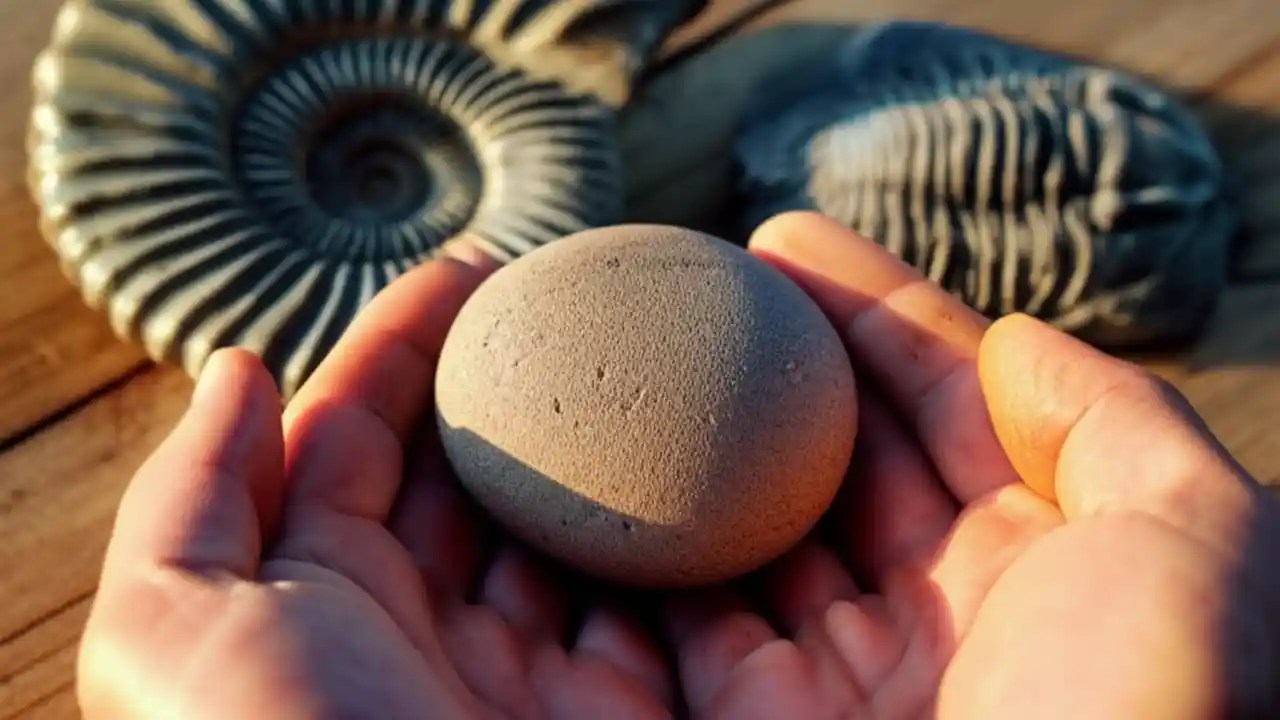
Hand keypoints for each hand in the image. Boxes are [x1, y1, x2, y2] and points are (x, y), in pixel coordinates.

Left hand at [78, 251, 675, 718]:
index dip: (410, 348)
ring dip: (604, 446)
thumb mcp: (174, 634)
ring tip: (647, 358)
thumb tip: (240, 369)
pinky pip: (649, 603)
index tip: (476, 274)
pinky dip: (674, 533)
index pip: (363, 438)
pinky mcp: (611, 715)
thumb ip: (193, 499)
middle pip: (475, 472)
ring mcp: (522, 674)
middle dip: (519, 381)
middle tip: (579, 297)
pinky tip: (701, 461)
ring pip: (565, 527)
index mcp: (315, 603)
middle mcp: (419, 633)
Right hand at [665, 212, 1279, 717]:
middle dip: (766, 359)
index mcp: (1042, 560)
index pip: (939, 401)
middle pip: (833, 449)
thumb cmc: (1151, 718)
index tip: (785, 243)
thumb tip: (1018, 341)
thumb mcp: (1197, 543)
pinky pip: (688, 612)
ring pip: (755, 522)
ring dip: (695, 439)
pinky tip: (611, 464)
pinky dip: (646, 540)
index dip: (866, 314)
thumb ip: (1116, 427)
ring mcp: (842, 669)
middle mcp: (937, 610)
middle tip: (691, 280)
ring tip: (635, 350)